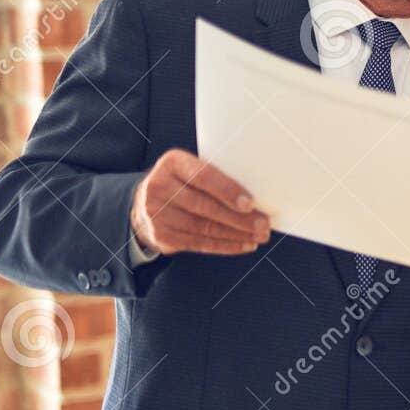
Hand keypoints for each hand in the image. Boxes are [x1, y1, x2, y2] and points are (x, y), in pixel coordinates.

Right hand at [130, 149, 270, 255]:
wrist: (146, 203)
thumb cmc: (183, 183)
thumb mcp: (192, 170)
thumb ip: (216, 178)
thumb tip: (257, 199)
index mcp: (172, 164)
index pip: (204, 177)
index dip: (228, 191)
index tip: (251, 203)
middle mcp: (159, 187)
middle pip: (205, 206)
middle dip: (239, 218)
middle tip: (263, 225)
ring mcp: (156, 214)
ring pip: (203, 227)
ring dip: (236, 234)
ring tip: (259, 236)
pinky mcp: (161, 236)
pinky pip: (198, 243)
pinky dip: (225, 245)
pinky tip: (244, 244)